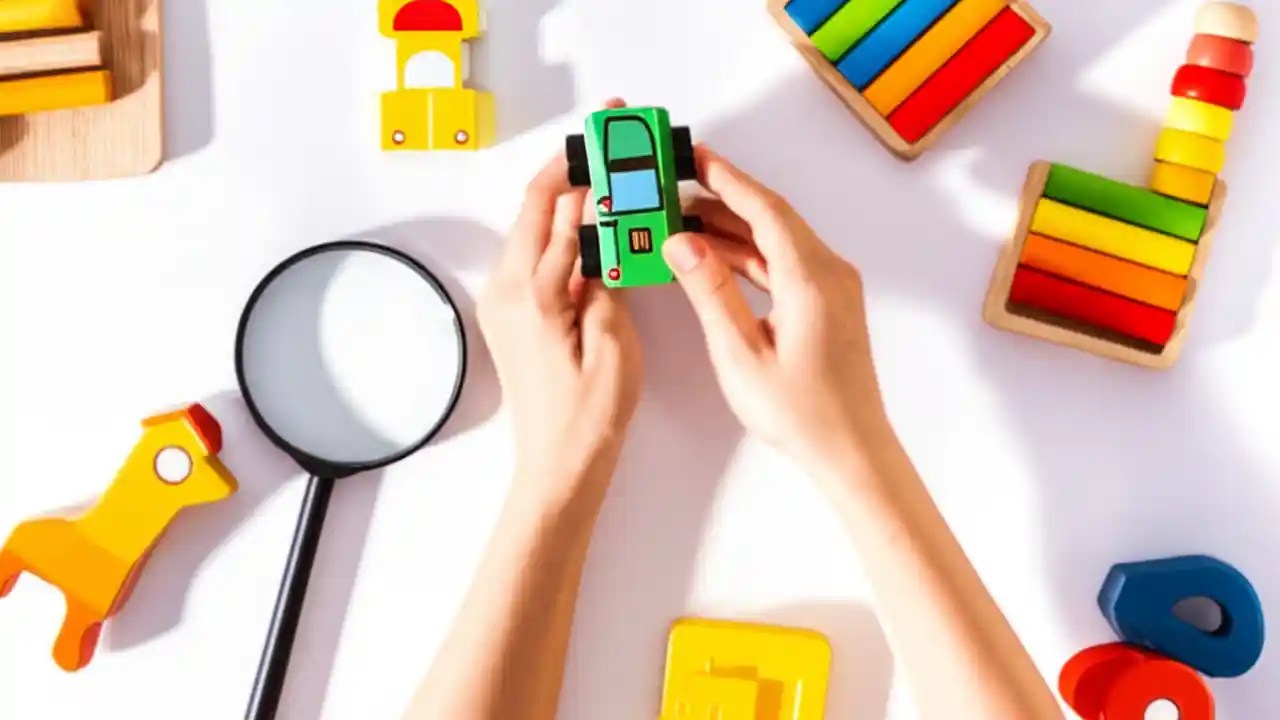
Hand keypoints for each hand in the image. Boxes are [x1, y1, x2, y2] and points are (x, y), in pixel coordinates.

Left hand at [479, 151, 641, 505]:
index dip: (583, 164)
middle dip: (569, 167)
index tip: (607, 133)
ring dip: (565, 198)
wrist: (558, 467)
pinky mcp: (510, 316)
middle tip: (606, 137)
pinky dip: (559, 233)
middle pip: (534, 208)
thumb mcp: (612, 339)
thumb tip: (595, 217)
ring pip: (531, 229)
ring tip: (604, 173)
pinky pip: (532, 257)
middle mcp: (504, 292)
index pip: (555, 207)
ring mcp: (502, 304)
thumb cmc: (589, 416)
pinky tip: (589, 225)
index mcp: (529, 294)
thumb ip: (599, 272)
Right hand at [663, 148, 890, 485]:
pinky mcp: (830, 305)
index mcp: (811, 280)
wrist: (850, 449)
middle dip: (723, 201)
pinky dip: (751, 256)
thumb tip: (682, 243)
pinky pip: (786, 263)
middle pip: (772, 219)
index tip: (697, 158)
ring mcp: (834, 288)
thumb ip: (710, 293)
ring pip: (778, 241)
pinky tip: (718, 260)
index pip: (765, 210)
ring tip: (685, 225)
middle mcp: (830, 274)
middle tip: (677, 191)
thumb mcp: (740, 353)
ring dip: (734, 230)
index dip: (728, 179)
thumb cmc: (801, 412)